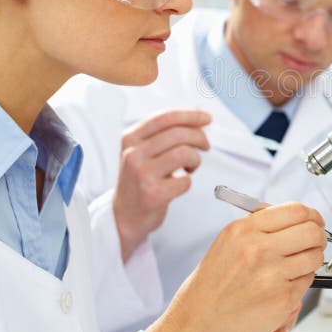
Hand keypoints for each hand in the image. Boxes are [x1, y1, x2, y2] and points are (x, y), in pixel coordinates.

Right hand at [112, 109, 210, 260]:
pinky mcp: (153, 194)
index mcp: (130, 138)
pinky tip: (178, 184)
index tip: (207, 118)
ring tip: (190, 167)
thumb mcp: (142, 151)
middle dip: (199, 137)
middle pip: (178, 134)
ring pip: (184, 153)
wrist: (124, 216)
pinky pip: (185, 181)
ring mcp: (142, 174)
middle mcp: (133, 154)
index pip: (165, 118)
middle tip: (205, 146)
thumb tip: (198, 115)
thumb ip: (164, 133)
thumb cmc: (140, 179)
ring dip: (195, 160)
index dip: (190, 115)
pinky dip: (188, 181)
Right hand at [146, 203, 326, 331]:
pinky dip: (301, 281)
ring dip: (311, 259)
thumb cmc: (213, 284)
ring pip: (314, 257)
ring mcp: (271, 275)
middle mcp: (258, 249)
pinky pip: (307, 281)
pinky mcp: (282, 299)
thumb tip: (292, 216)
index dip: (312, 215)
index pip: (295, 210)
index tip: (314, 220)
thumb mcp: (229, 241)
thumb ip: (259, 224)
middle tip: (314, 240)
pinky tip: (284, 283)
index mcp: (244, 230)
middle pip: (311, 231)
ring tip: (297, 264)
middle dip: (319, 235)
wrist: (198, 320)